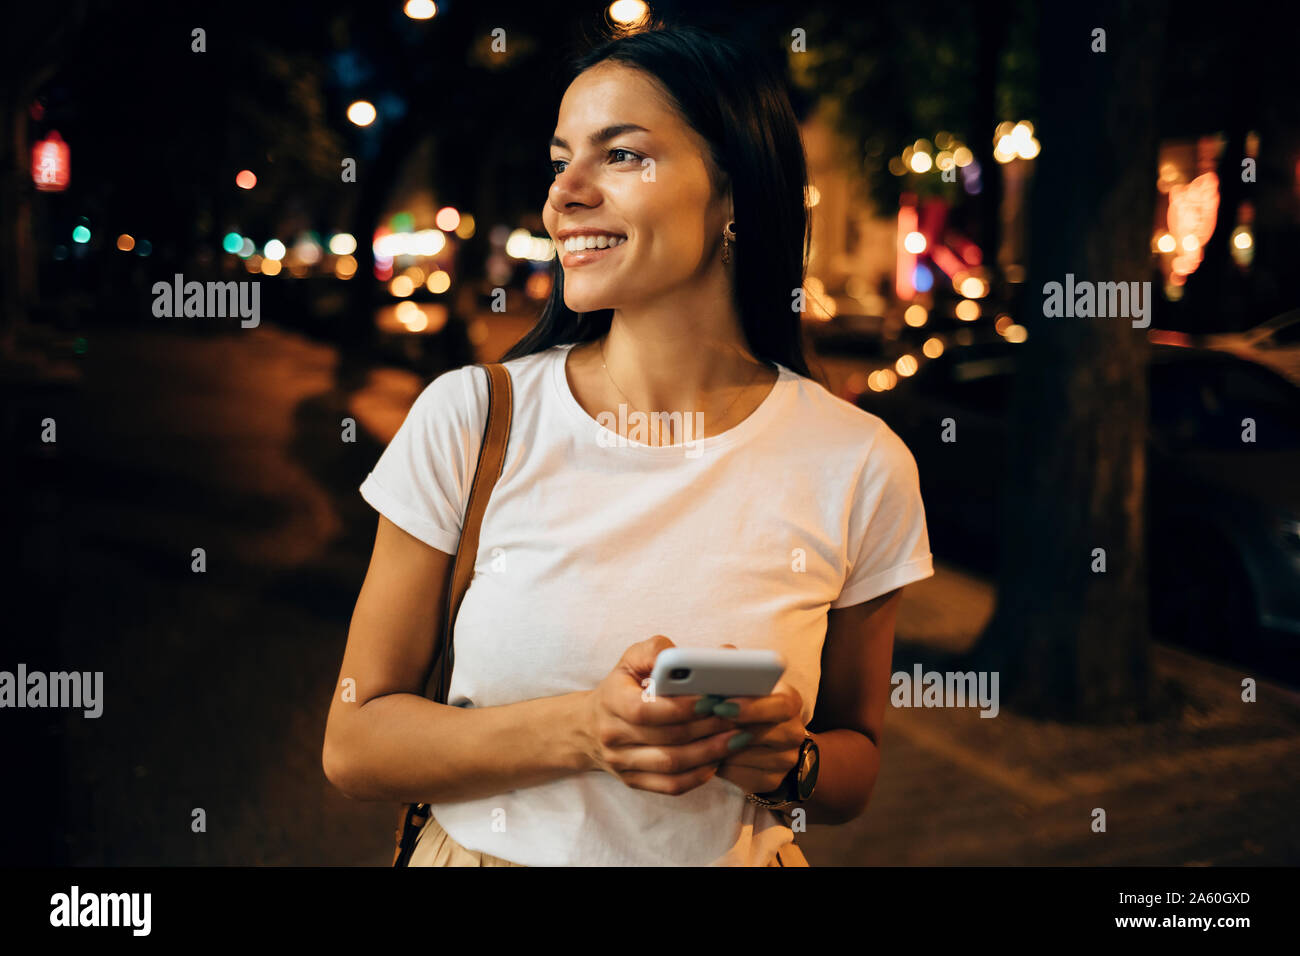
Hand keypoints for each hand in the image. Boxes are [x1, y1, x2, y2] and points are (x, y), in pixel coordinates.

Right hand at [580, 635, 749, 795]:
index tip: (712, 699)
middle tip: (737, 716)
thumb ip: (657, 651)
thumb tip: (687, 656)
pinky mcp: (633, 781)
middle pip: (666, 738)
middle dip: (706, 727)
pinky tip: (718, 760)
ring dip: (709, 752)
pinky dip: (698, 775)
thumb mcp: (632, 659)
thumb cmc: (622, 686)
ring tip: (737, 737)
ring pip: (671, 764)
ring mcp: (621, 763)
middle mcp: (612, 735)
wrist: (589, 726)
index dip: (681, 707)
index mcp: (611, 700)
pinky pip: (670, 785)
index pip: (645, 709)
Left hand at [711, 644, 805, 795]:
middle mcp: (794, 730)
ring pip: (750, 757)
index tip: (721, 704)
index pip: (781, 704)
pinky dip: (722, 767)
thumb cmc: (744, 701)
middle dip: (729, 727)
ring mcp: (785, 759)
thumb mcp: (742, 679)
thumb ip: (733, 664)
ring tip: (693, 734)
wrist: (765, 741)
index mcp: (789, 700)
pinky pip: (743, 777)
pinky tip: (705, 754)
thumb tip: (722, 653)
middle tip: (700, 721)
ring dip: (720, 747)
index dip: (752, 706)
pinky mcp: (771, 781)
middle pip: (767, 733)